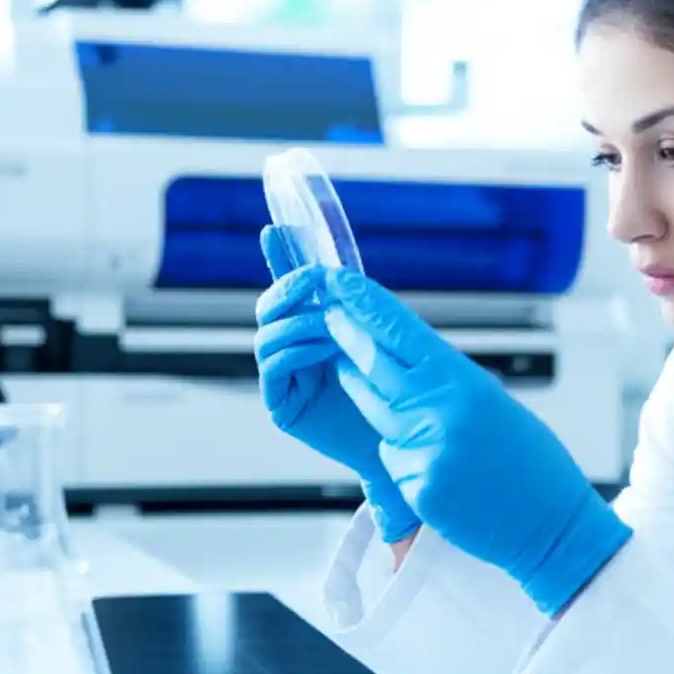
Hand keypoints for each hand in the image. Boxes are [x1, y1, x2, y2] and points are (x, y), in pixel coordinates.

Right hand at [253, 227, 419, 541]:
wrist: (404, 443)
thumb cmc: (395, 391)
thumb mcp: (379, 338)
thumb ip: (358, 305)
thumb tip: (340, 270)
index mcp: (315, 326)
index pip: (291, 285)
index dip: (280, 257)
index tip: (275, 230)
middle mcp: (295, 347)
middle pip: (271, 305)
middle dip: (288, 287)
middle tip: (313, 281)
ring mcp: (286, 375)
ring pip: (269, 334)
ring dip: (298, 322)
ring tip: (330, 326)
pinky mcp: (283, 404)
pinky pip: (273, 367)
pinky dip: (293, 351)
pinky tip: (319, 350)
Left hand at [320, 268, 632, 614]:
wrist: (551, 525)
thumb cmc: (529, 464)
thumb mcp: (492, 404)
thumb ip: (446, 383)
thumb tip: (404, 362)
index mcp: (465, 382)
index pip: (403, 332)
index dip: (366, 304)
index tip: (339, 282)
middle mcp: (443, 409)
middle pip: (375, 366)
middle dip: (347, 339)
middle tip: (326, 316)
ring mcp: (427, 448)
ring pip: (377, 414)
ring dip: (370, 399)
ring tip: (382, 394)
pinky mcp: (418, 486)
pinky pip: (392, 460)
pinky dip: (404, 459)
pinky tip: (440, 472)